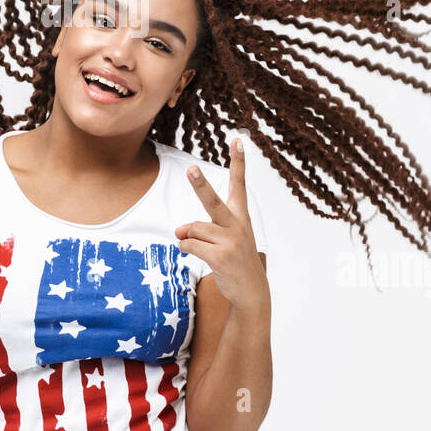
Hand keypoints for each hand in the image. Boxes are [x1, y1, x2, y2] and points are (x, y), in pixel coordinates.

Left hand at [174, 137, 268, 312]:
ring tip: (192, 243)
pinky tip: (191, 252)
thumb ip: (200, 229)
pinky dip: (185, 247)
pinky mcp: (221, 257)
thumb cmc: (235, 260)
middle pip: (213, 201)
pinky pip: (190, 245)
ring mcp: (230, 241)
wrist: (251, 291)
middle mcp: (238, 225)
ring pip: (194, 228)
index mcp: (241, 216)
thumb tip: (179, 231)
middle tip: (191, 169)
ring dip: (187, 235)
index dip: (238, 161)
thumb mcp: (224, 239)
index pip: (239, 184)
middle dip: (200, 184)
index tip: (237, 139)